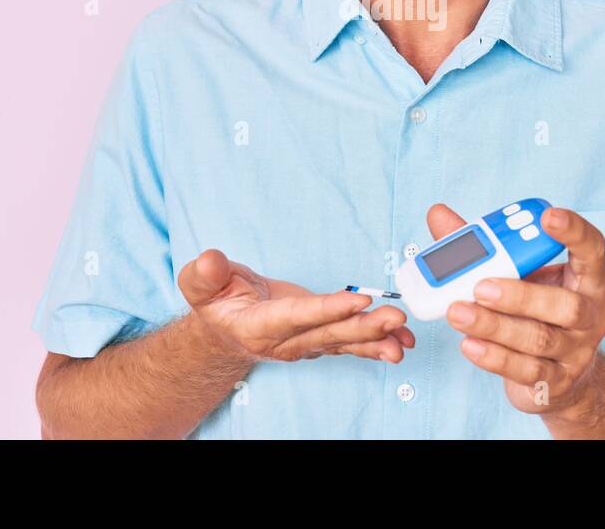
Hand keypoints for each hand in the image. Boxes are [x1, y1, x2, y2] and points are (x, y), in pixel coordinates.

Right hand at [177, 248, 414, 363]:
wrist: (224, 330)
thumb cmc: (216, 302)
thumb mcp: (200, 284)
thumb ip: (205, 274)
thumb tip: (210, 260)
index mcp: (258, 326)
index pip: (298, 316)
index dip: (328, 309)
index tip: (357, 302)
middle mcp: (286, 341)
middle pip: (329, 333)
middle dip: (365, 327)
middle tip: (395, 318)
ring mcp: (306, 344)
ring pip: (344, 341)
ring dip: (377, 339)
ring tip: (405, 338)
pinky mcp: (320, 339)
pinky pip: (351, 344)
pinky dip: (377, 343)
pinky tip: (402, 341)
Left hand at [427, 203, 604, 414]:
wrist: (562, 378)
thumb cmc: (537, 313)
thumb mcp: (518, 275)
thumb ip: (482, 247)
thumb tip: (440, 216)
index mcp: (587, 279)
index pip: (592, 250)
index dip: (574, 232)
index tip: (548, 217)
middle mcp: (590, 315)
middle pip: (566, 304)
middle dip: (520, 295)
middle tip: (481, 286)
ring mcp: (576, 352)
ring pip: (539, 339)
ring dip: (495, 326)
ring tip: (458, 313)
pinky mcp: (556, 383)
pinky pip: (526, 370)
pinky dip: (494, 357)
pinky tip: (469, 344)